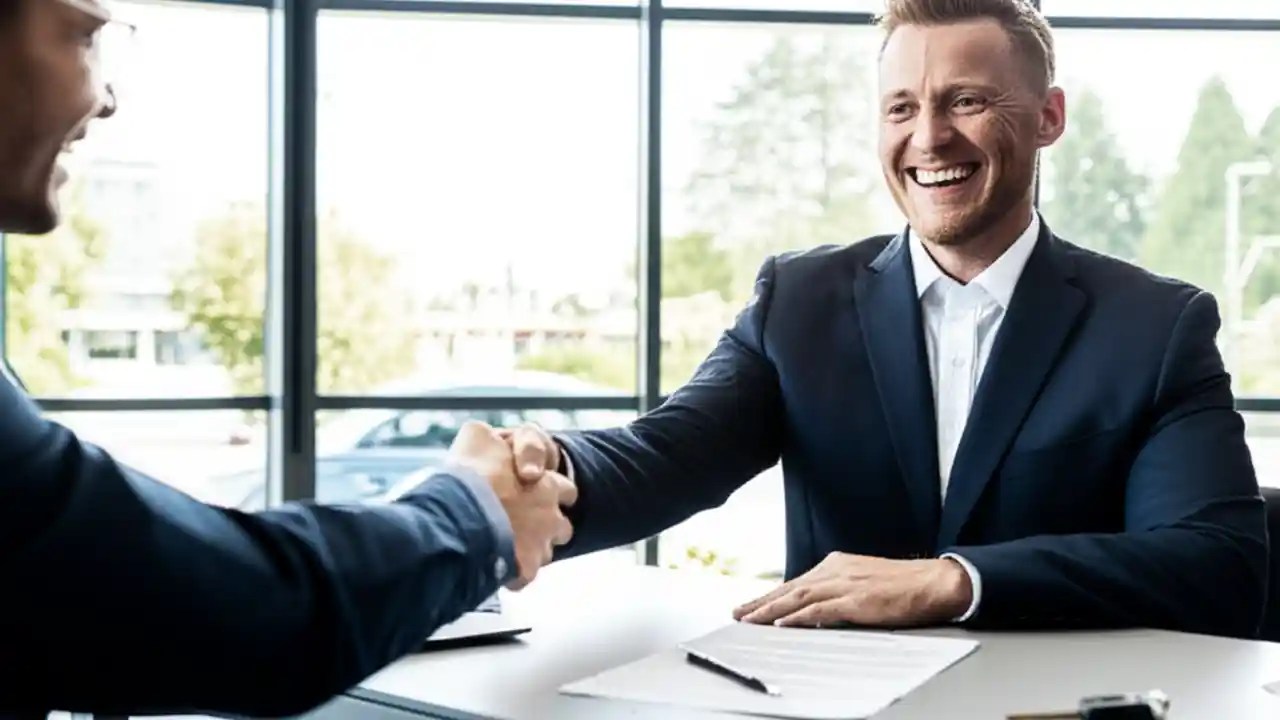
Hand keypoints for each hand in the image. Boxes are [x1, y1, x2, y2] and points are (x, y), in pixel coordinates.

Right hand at [448, 421, 577, 589]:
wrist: (462, 510)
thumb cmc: (472, 473)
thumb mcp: (476, 436)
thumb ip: (488, 437)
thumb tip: (487, 437)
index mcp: (548, 484)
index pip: (565, 489)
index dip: (549, 492)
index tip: (533, 496)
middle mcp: (552, 516)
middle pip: (562, 527)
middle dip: (546, 526)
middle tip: (523, 525)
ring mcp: (541, 545)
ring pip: (545, 552)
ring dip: (530, 550)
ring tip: (506, 547)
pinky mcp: (527, 570)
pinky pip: (524, 577)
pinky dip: (512, 575)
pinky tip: (495, 568)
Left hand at [732, 552, 971, 627]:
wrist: (934, 582)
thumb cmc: (904, 585)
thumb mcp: (864, 580)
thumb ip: (839, 589)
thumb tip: (817, 608)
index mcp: (837, 564)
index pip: (796, 582)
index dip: (771, 595)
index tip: (751, 605)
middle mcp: (836, 570)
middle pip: (790, 588)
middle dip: (761, 602)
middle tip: (738, 613)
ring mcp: (845, 584)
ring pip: (798, 597)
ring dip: (771, 610)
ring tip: (750, 620)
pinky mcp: (856, 600)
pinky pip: (820, 609)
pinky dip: (799, 617)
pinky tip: (783, 624)